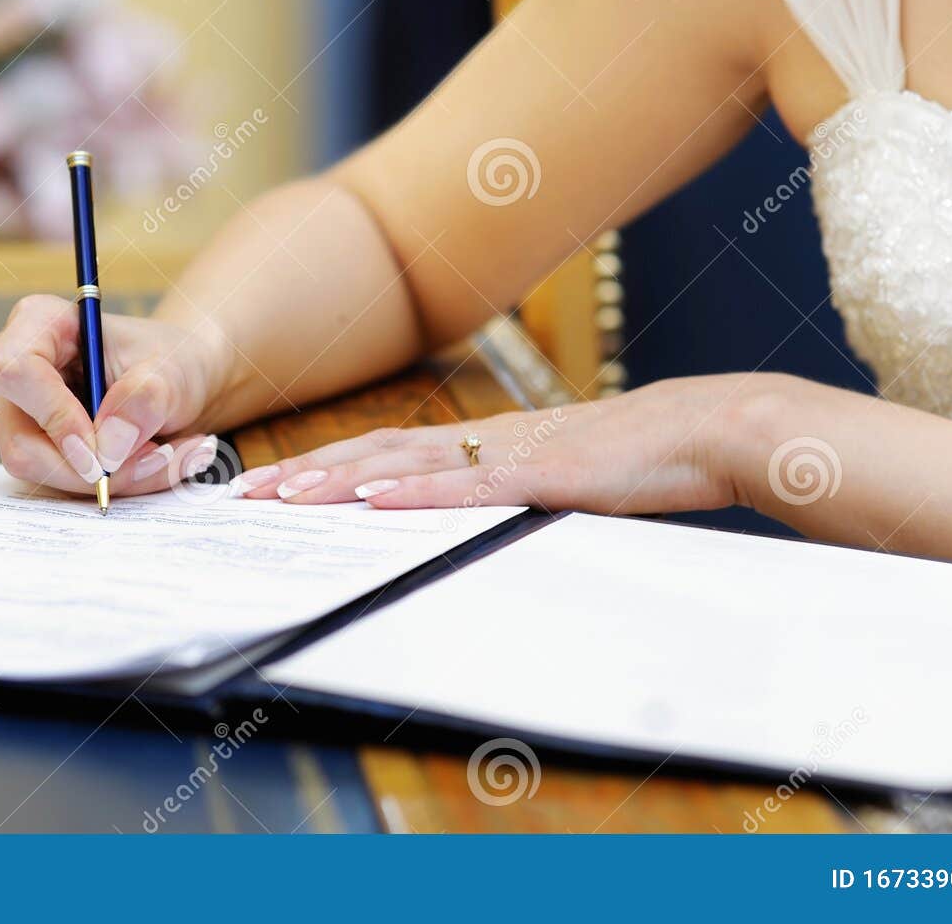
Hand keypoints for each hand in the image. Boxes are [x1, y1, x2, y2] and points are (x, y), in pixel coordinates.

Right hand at [0, 295, 230, 496]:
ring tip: (169, 452)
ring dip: (116, 478)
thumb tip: (108, 446)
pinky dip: (119, 484)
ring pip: (45, 473)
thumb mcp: (173, 369)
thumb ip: (145, 397)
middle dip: (95, 466)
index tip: (103, 450)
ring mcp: (22, 417)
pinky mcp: (39, 451)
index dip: (55, 416)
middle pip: (22, 443)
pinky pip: (65, 486)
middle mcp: (16, 372)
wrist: (181, 382)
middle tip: (158, 456)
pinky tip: (156, 459)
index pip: (14, 371)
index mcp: (38, 324)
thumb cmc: (171, 359)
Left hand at [230, 376, 754, 514]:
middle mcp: (483, 439)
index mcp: (484, 443)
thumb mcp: (559, 483)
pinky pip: (466, 484)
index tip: (275, 485)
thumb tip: (466, 522)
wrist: (703, 429)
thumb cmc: (638, 460)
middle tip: (247, 492)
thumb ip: (509, 497)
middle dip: (307, 472)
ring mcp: (509, 452)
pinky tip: (373, 500)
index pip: (388, 454)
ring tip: (285, 493)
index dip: (327, 467)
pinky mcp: (540, 472)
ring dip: (340, 479)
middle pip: (377, 453)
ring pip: (406, 464)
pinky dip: (414, 492)